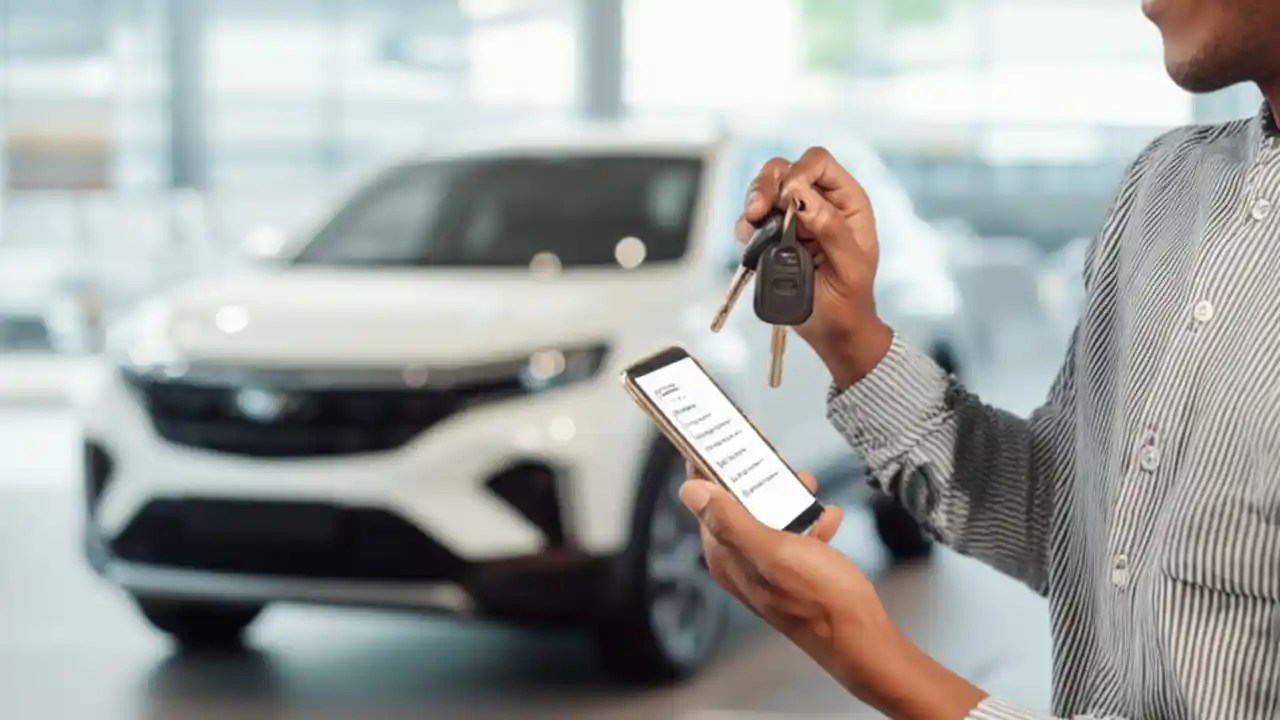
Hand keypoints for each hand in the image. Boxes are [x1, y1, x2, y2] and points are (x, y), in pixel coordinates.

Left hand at [680, 468, 985, 718]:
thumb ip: (731, 521)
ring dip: (788, 497)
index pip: (704, 501)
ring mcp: (768, 567)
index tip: (721, 436)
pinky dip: (811, 522)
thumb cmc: (820, 599)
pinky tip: (829, 519)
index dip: (709, 467)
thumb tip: (689, 491)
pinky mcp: (794, 570)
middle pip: (737, 504)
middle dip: (757, 478)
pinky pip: (795, 534)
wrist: (863, 639)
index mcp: (726, 557)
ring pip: (769, 515)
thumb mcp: (773, 551)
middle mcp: (741, 561)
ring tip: (809, 487)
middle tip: (774, 455)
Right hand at [738, 148, 893, 387]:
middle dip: (765, 185)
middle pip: (784, 169)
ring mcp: (793, 219)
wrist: (832, 330)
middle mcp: (818, 203)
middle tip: (756, 211)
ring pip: (763, 190)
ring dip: (752, 204)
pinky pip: (751, 220)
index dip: (799, 172)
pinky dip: (745, 228)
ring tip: (753, 228)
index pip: (817, 163)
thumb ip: (830, 229)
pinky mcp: (773, 237)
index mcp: (846, 202)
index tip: (788, 200)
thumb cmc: (849, 301)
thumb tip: (800, 197)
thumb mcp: (850, 267)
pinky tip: (752, 245)